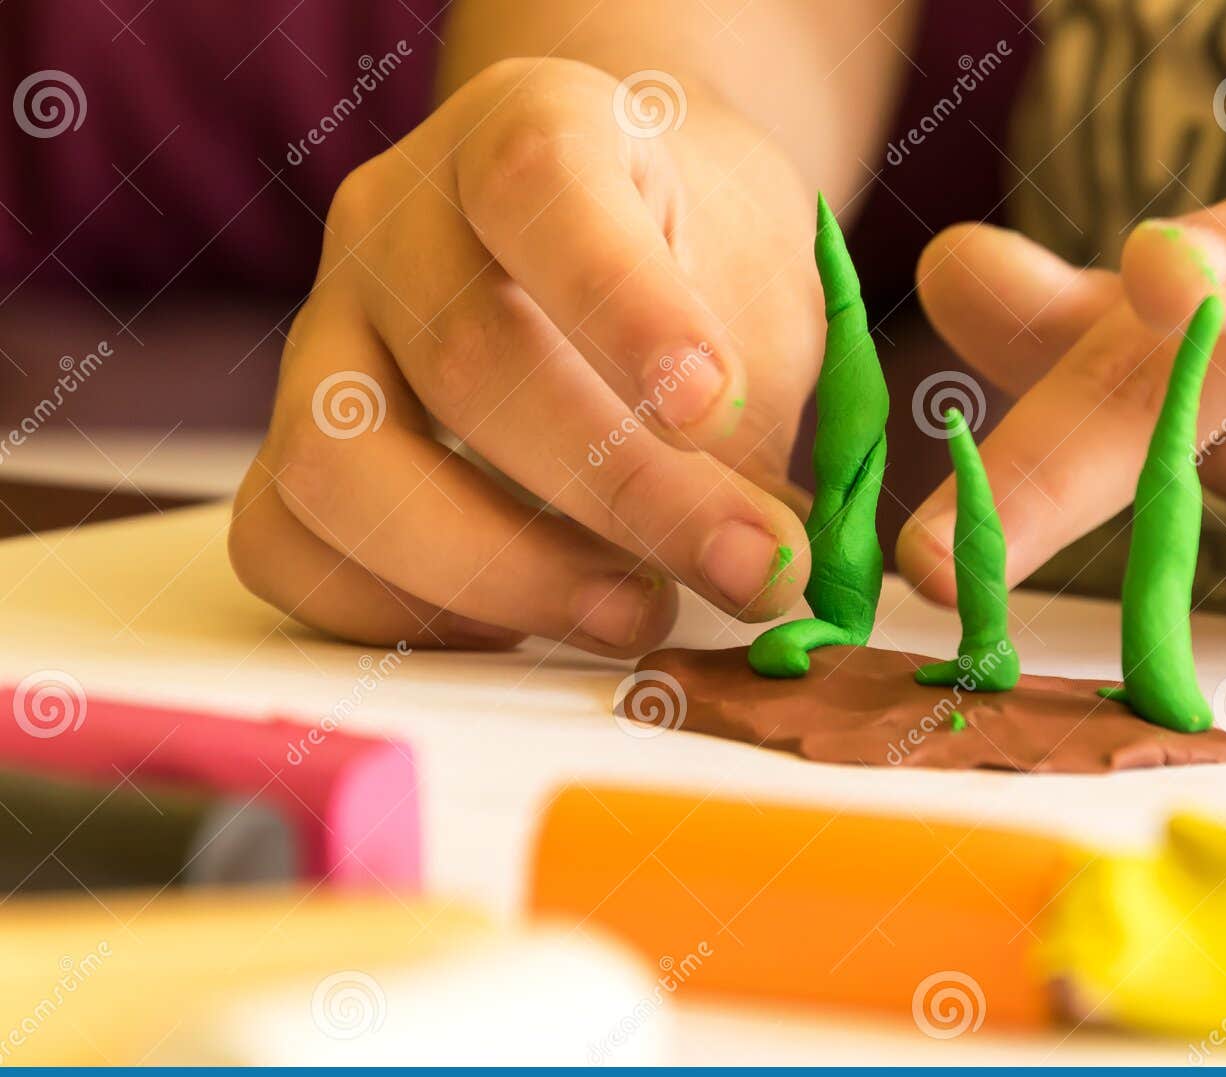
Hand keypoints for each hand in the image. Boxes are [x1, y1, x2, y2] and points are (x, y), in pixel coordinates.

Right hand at [230, 58, 819, 653]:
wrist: (625, 248)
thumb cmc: (700, 273)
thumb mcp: (760, 297)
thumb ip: (758, 421)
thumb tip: (765, 574)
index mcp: (533, 126)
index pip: (541, 186)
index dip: (627, 309)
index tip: (716, 413)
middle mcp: (401, 214)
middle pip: (465, 359)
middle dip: (623, 495)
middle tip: (743, 568)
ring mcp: (323, 327)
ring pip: (341, 464)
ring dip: (506, 574)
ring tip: (637, 615)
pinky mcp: (289, 440)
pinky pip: (284, 545)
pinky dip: (402, 615)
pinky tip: (522, 625)